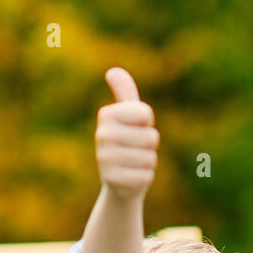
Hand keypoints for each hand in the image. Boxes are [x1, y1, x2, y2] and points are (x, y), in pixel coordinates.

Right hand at [95, 67, 158, 200]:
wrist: (118, 181)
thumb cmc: (128, 142)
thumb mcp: (127, 116)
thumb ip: (125, 93)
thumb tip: (113, 71)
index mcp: (106, 115)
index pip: (145, 114)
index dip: (147, 123)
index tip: (136, 128)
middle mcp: (101, 135)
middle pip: (151, 137)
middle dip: (150, 146)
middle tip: (136, 149)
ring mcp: (104, 159)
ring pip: (150, 158)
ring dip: (147, 163)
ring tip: (133, 163)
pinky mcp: (111, 180)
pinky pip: (146, 176)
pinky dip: (144, 178)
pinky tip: (132, 177)